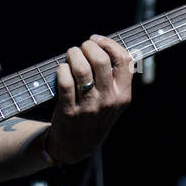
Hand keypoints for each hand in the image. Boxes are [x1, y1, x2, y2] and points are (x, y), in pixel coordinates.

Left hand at [47, 34, 132, 163]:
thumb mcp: (114, 101)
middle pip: (100, 60)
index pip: (124, 60)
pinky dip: (61, 69)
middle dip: (87, 46)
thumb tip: (105, 45)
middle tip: (80, 48)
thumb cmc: (95, 114)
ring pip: (81, 68)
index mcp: (123, 95)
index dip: (108, 43)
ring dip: (73, 55)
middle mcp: (108, 100)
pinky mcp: (69, 111)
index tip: (96, 40)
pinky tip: (62, 69)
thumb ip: (115, 78)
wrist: (77, 145)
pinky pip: (64, 81)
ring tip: (70, 55)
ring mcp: (89, 106)